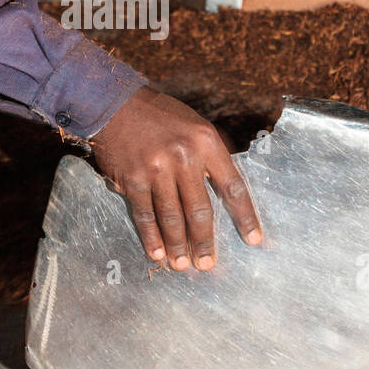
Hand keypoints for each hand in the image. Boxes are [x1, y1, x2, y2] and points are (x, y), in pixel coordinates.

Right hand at [91, 87, 261, 269]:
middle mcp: (183, 156)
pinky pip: (145, 213)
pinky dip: (151, 236)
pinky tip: (157, 252)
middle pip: (199, 209)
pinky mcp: (132, 178)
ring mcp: (156, 168)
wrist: (115, 103)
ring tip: (182, 265)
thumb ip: (211, 157)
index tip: (253, 240)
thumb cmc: (161, 116)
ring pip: (172, 216)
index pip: (232, 186)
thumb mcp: (195, 126)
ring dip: (177, 245)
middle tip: (207, 264)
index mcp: (206, 142)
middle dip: (204, 241)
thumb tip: (226, 193)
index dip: (245, 216)